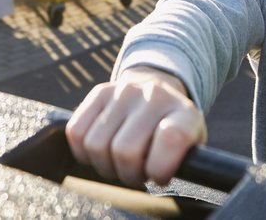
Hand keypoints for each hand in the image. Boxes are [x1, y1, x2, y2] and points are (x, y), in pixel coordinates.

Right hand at [65, 66, 206, 187]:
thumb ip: (182, 163)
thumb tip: (159, 174)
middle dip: (128, 174)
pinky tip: (103, 150)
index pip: (171, 138)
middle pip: (125, 151)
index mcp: (184, 114)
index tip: (158, 175)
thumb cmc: (172, 135)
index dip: (159, 167)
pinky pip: (76, 132)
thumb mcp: (189, 149)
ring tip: (120, 162)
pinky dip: (84, 152)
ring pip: (96, 145)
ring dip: (105, 165)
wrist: (158, 97)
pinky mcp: (100, 92)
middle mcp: (155, 96)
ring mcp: (125, 91)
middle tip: (137, 172)